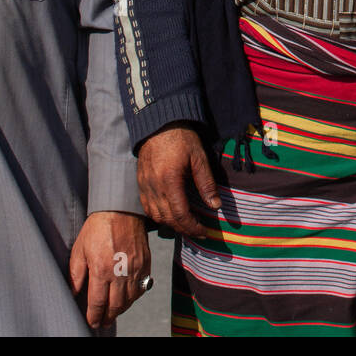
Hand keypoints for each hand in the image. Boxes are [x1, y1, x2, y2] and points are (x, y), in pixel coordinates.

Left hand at [69, 211, 149, 328]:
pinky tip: (126, 298)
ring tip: (113, 313)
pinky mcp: (145, 264)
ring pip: (129, 300)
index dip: (94, 316)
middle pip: (115, 306)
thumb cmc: (97, 227)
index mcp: (101, 270)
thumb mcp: (79, 249)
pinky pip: (141, 288)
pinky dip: (134, 297)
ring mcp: (135, 269)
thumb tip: (73, 292)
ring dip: (120, 310)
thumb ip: (76, 273)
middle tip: (102, 323)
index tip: (92, 321)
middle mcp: (119, 273)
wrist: (120, 209)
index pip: (98, 303)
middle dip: (107, 318)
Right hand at [137, 122, 220, 237]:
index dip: (193, 227)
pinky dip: (159, 215)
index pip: (180, 214)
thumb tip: (215, 206)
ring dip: (171, 224)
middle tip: (198, 232)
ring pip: (156, 215)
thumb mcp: (199, 158)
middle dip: (184, 229)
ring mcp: (145, 185)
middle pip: (167, 218)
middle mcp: (154, 186)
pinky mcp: (140, 182)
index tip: (204, 232)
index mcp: (170, 180)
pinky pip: (147, 206)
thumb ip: (206, 183)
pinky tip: (170, 214)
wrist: (158, 123)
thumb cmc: (182, 138)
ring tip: (186, 224)